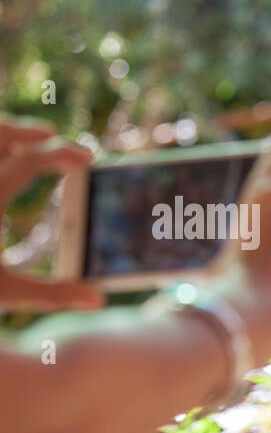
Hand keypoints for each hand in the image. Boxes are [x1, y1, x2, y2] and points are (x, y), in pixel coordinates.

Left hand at [0, 116, 104, 312]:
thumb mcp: (4, 292)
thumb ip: (53, 294)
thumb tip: (99, 301)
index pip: (30, 161)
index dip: (63, 153)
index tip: (87, 157)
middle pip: (0, 134)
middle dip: (30, 132)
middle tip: (54, 139)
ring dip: (4, 138)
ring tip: (23, 146)